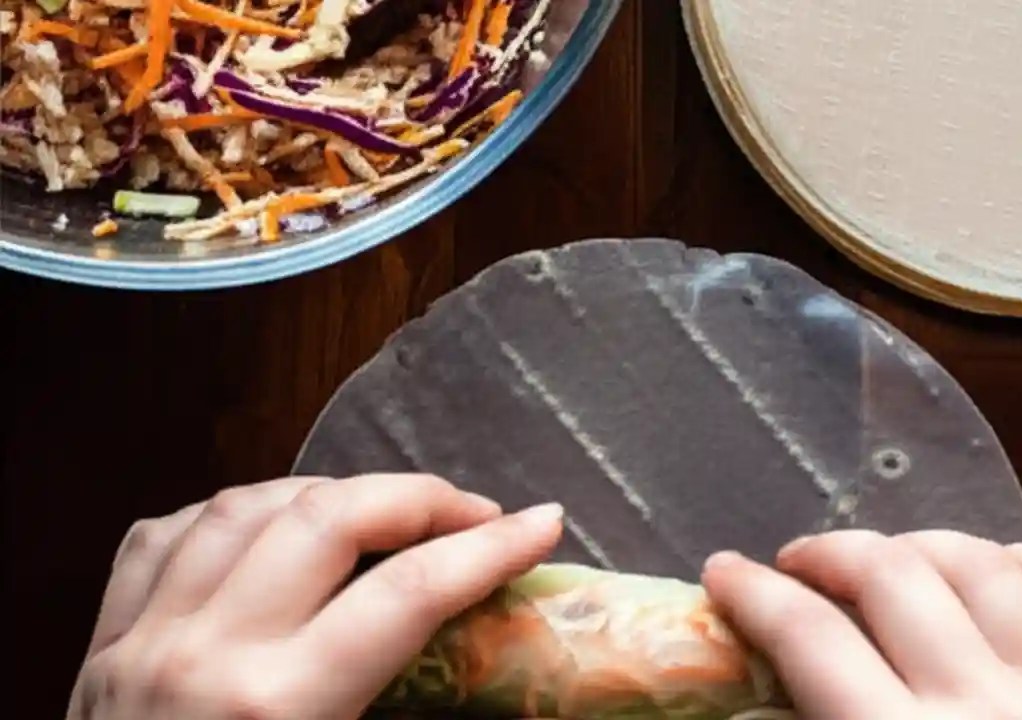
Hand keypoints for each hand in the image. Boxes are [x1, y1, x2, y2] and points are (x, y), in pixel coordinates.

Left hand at [67, 474, 562, 719]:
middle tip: (474, 514)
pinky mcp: (101, 642)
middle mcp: (206, 655)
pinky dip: (231, 514)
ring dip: (329, 494)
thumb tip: (478, 660)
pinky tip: (272, 525)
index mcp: (277, 710)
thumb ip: (411, 718)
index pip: (408, 594)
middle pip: (331, 519)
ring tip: (382, 512)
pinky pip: (167, 534)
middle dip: (420, 499)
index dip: (488, 549)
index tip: (542, 525)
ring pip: (247, 506)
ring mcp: (143, 640)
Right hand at [703, 530, 1021, 719]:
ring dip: (917, 546)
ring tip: (884, 561)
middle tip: (795, 567)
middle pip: (891, 577)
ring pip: (979, 565)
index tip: (722, 571)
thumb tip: (751, 711)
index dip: (753, 593)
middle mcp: (980, 704)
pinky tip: (988, 570)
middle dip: (828, 553)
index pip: (809, 638)